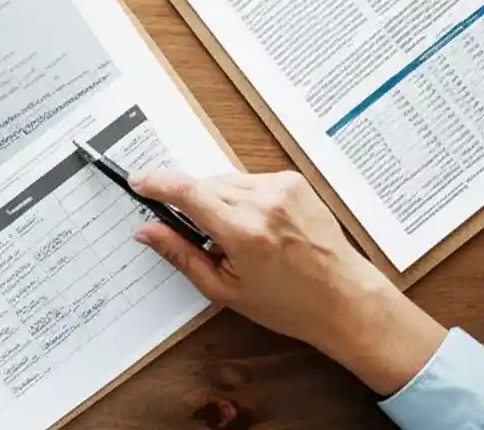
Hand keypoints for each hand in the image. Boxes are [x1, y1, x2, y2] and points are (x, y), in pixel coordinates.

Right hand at [132, 170, 444, 394]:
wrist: (344, 298)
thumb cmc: (289, 304)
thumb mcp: (225, 290)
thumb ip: (181, 254)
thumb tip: (147, 231)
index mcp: (244, 233)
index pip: (187, 192)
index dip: (156, 183)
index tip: (138, 182)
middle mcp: (263, 203)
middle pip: (203, 185)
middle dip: (190, 202)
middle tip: (199, 234)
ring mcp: (281, 188)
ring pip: (225, 181)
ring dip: (217, 200)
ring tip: (233, 235)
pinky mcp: (293, 181)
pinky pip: (249, 180)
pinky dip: (241, 197)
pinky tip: (255, 225)